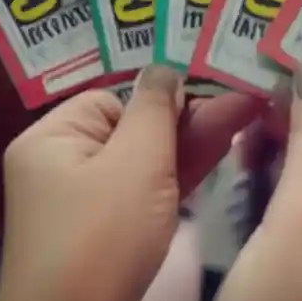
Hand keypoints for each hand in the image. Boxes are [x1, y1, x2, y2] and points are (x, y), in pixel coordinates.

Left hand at [0, 67, 263, 300]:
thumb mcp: (135, 161)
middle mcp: (61, 163)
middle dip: (190, 115)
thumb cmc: (102, 233)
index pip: (115, 97)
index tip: (215, 90)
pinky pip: (145, 190)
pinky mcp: (107, 231)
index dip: (164, 96)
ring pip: (145, 159)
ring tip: (250, 113)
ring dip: (193, 142)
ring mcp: (84, 201)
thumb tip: (165, 67)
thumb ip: (156, 109)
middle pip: (133, 126)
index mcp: (51, 137)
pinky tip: (220, 150)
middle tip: (247, 98)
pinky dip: (179, 174)